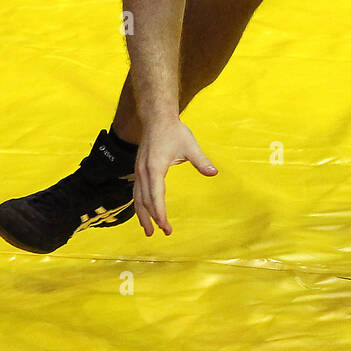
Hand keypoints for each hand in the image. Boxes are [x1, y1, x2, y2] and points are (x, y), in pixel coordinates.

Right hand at [133, 115, 216, 236]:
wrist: (156, 118)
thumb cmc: (174, 131)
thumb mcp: (190, 145)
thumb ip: (201, 161)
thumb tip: (213, 173)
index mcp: (154, 167)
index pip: (155, 196)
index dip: (159, 213)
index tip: (165, 226)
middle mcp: (143, 171)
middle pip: (144, 201)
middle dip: (152, 218)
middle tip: (163, 232)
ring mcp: (139, 171)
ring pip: (137, 198)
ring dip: (142, 215)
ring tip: (149, 231)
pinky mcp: (139, 170)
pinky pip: (137, 191)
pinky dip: (140, 205)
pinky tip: (144, 213)